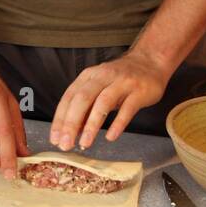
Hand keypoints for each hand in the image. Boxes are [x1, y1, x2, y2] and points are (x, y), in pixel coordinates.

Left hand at [50, 50, 169, 150]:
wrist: (150, 61)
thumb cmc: (121, 79)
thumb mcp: (99, 88)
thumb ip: (86, 108)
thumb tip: (70, 132)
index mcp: (89, 76)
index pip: (69, 97)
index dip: (60, 119)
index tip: (55, 138)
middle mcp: (103, 76)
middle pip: (82, 99)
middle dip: (71, 123)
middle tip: (66, 144)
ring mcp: (122, 83)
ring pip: (102, 103)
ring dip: (91, 125)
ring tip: (84, 144)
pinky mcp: (139, 91)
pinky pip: (127, 108)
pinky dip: (118, 123)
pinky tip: (110, 137)